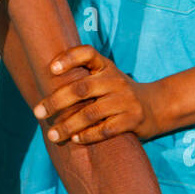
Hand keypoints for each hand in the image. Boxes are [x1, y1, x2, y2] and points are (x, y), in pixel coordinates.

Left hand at [36, 45, 162, 143]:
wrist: (157, 106)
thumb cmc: (119, 93)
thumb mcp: (106, 77)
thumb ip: (83, 78)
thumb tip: (42, 86)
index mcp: (106, 67)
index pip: (87, 53)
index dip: (69, 58)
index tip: (51, 69)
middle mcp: (115, 80)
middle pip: (81, 88)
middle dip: (56, 101)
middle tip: (38, 112)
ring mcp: (125, 100)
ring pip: (91, 113)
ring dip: (68, 125)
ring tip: (52, 134)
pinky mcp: (133, 119)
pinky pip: (106, 129)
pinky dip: (88, 135)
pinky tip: (75, 140)